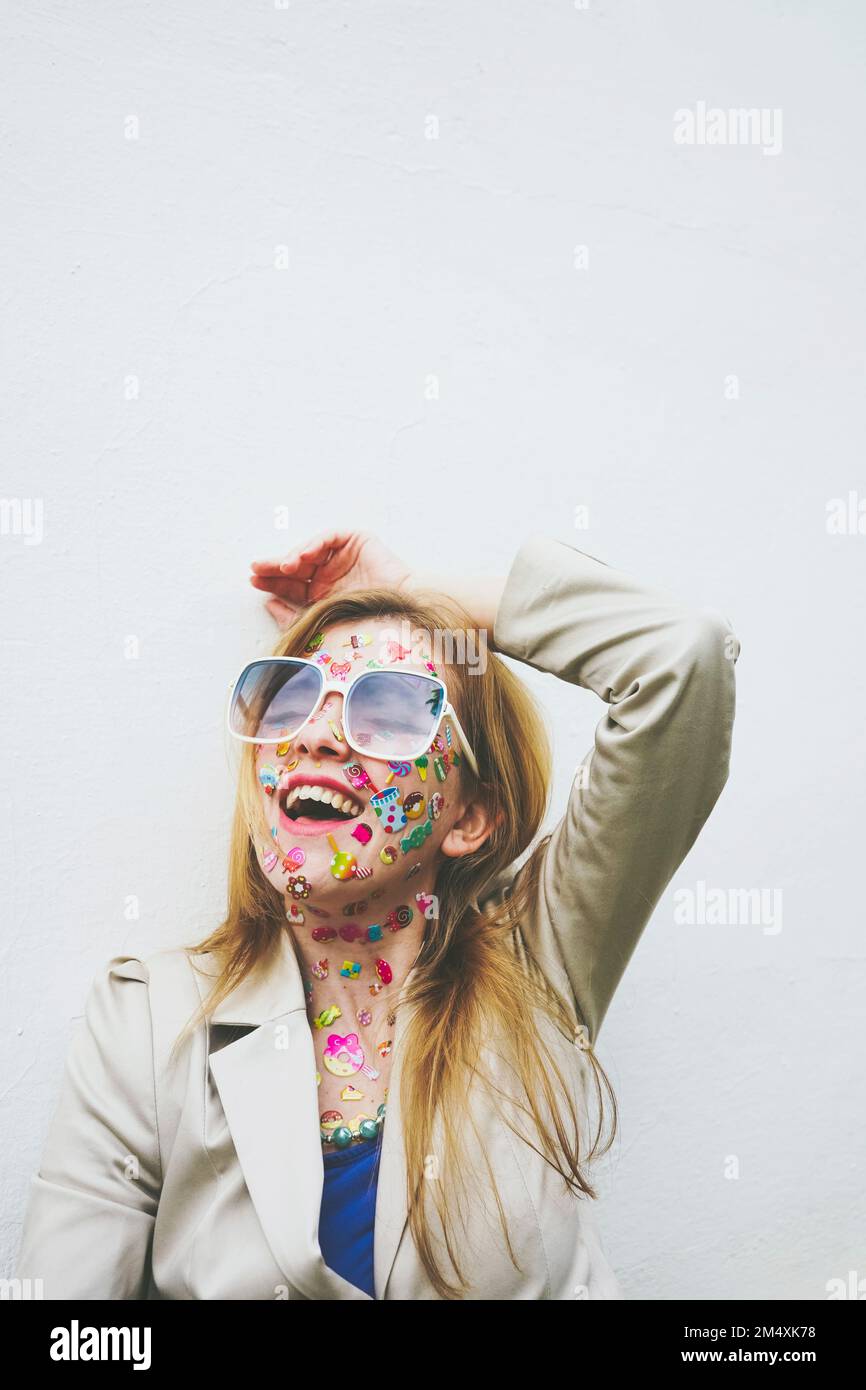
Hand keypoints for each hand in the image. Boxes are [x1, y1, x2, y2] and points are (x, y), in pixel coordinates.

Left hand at [250, 529, 412, 629]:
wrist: (398, 619)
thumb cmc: (364, 626)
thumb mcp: (320, 623)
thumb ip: (292, 617)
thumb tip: (268, 605)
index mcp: (325, 595)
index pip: (293, 585)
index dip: (273, 582)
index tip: (253, 581)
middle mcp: (333, 575)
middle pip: (298, 566)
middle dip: (276, 566)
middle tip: (256, 569)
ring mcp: (345, 558)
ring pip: (311, 550)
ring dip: (294, 556)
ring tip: (282, 567)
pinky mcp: (358, 542)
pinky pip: (330, 537)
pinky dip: (314, 544)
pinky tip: (302, 557)